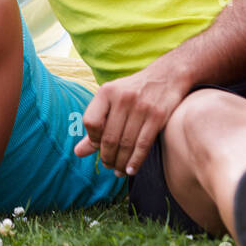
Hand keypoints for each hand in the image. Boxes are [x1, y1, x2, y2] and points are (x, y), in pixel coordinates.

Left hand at [74, 61, 188, 177]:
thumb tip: (77, 153)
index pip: (90, 122)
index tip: (98, 148)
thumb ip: (96, 125)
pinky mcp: (158, 116)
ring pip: (126, 144)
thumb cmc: (134, 90)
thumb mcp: (112, 100)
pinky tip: (131, 170)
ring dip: (120, 163)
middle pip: (109, 137)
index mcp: (106, 92)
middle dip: (107, 157)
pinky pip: (142, 145)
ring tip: (118, 171)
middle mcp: (122, 98)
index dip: (92, 140)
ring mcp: (141, 106)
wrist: (168, 75)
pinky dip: (135, 161)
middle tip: (109, 166)